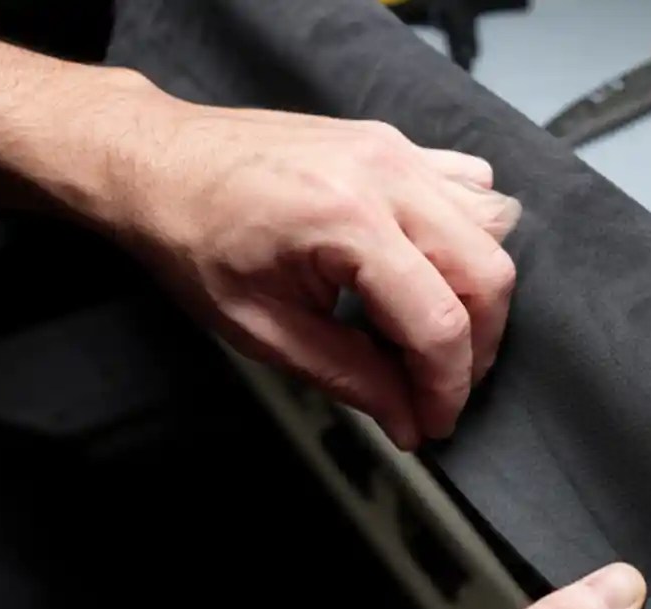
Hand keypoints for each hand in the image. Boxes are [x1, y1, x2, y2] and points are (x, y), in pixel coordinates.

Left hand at [116, 95, 521, 449]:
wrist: (156, 162)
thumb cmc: (192, 241)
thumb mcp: (262, 328)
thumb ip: (349, 376)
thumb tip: (409, 420)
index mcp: (346, 221)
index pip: (438, 321)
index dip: (445, 386)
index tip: (434, 423)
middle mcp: (387, 175)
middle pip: (488, 273)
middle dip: (478, 346)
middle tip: (441, 387)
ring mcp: (397, 150)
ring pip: (494, 228)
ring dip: (478, 291)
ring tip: (437, 329)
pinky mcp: (396, 143)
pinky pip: (473, 187)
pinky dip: (471, 234)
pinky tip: (432, 266)